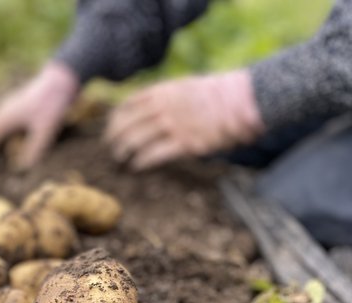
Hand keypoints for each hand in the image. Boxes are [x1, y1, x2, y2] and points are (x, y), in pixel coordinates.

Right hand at [0, 62, 79, 171]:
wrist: (59, 80)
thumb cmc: (52, 105)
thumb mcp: (45, 131)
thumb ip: (34, 151)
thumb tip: (24, 170)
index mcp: (2, 120)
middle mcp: (0, 113)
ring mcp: (5, 108)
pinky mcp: (13, 106)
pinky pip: (0, 126)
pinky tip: (6, 146)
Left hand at [104, 69, 263, 170]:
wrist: (241, 100)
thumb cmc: (215, 94)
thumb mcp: (184, 86)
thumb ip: (163, 96)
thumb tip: (145, 108)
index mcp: (161, 91)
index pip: (126, 105)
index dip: (114, 120)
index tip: (110, 129)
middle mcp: (162, 107)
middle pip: (125, 125)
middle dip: (113, 139)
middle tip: (110, 149)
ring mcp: (172, 125)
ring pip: (135, 141)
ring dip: (123, 152)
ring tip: (120, 160)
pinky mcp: (184, 143)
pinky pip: (153, 155)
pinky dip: (140, 162)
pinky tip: (136, 167)